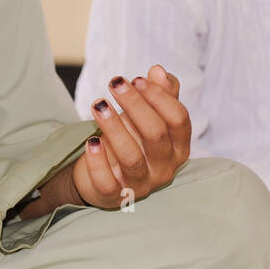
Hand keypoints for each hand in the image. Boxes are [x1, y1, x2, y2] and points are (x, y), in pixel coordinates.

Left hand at [73, 65, 190, 208]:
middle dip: (135, 105)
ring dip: (114, 127)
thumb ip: (159, 93)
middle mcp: (164, 168)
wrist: (103, 172)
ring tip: (98, 104)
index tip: (137, 79)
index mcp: (178, 148)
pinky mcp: (114, 197)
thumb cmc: (131, 139)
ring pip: (132, 157)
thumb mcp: (147, 115)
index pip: (178, 120)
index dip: (159, 97)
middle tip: (115, 83)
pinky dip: (98, 162)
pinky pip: (107, 182)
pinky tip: (91, 140)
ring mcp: (141, 185)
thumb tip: (158, 70)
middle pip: (156, 134)